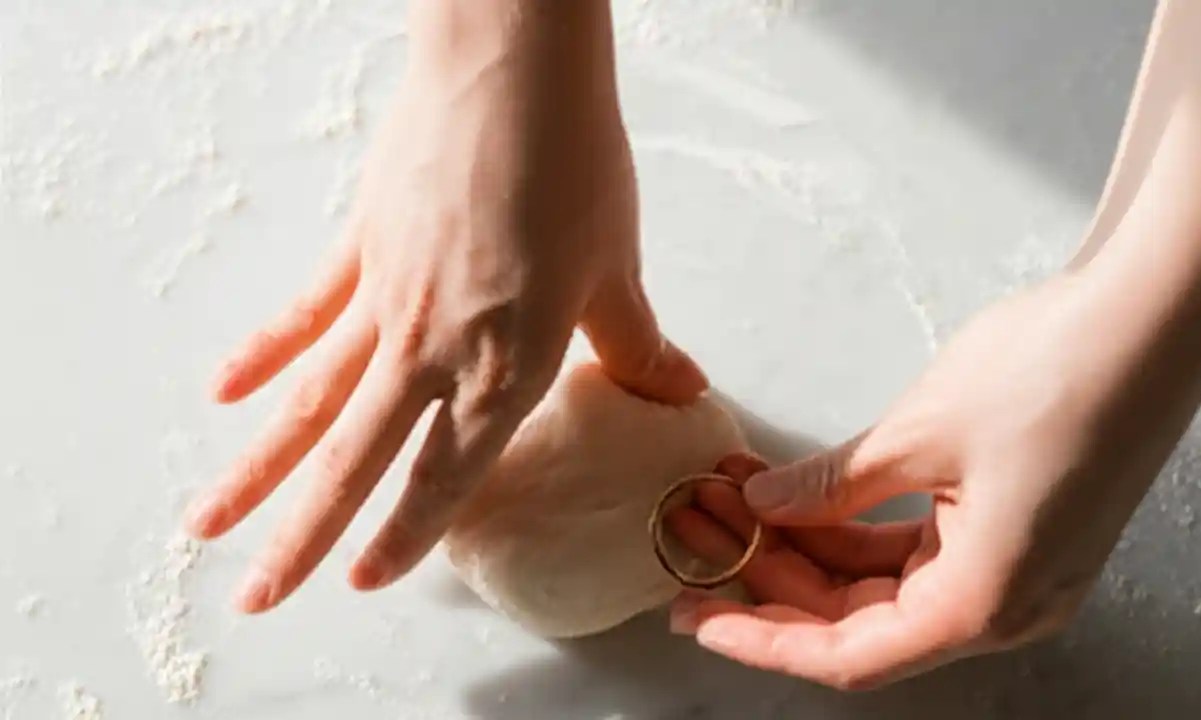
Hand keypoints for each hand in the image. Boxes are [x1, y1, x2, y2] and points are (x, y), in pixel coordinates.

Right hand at [186, 3, 705, 612]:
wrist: (510, 71)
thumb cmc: (574, 164)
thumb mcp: (616, 266)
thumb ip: (634, 343)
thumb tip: (676, 387)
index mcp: (503, 363)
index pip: (448, 471)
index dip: (409, 532)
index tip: (367, 580)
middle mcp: (432, 346)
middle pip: (356, 457)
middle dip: (303, 536)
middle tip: (257, 597)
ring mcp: (385, 298)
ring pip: (311, 399)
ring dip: (258, 467)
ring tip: (206, 521)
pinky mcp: (359, 247)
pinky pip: (304, 315)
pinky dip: (264, 353)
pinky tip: (225, 392)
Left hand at [668, 275, 1196, 689]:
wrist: (1149, 314)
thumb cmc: (1054, 374)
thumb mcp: (916, 434)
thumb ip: (830, 486)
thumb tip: (762, 508)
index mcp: (984, 603)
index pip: (848, 654)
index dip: (763, 640)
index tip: (698, 617)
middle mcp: (1003, 603)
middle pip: (861, 618)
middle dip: (773, 575)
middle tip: (700, 534)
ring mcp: (1012, 565)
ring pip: (883, 579)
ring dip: (806, 541)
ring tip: (732, 496)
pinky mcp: (1012, 525)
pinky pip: (915, 546)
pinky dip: (852, 520)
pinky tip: (794, 487)